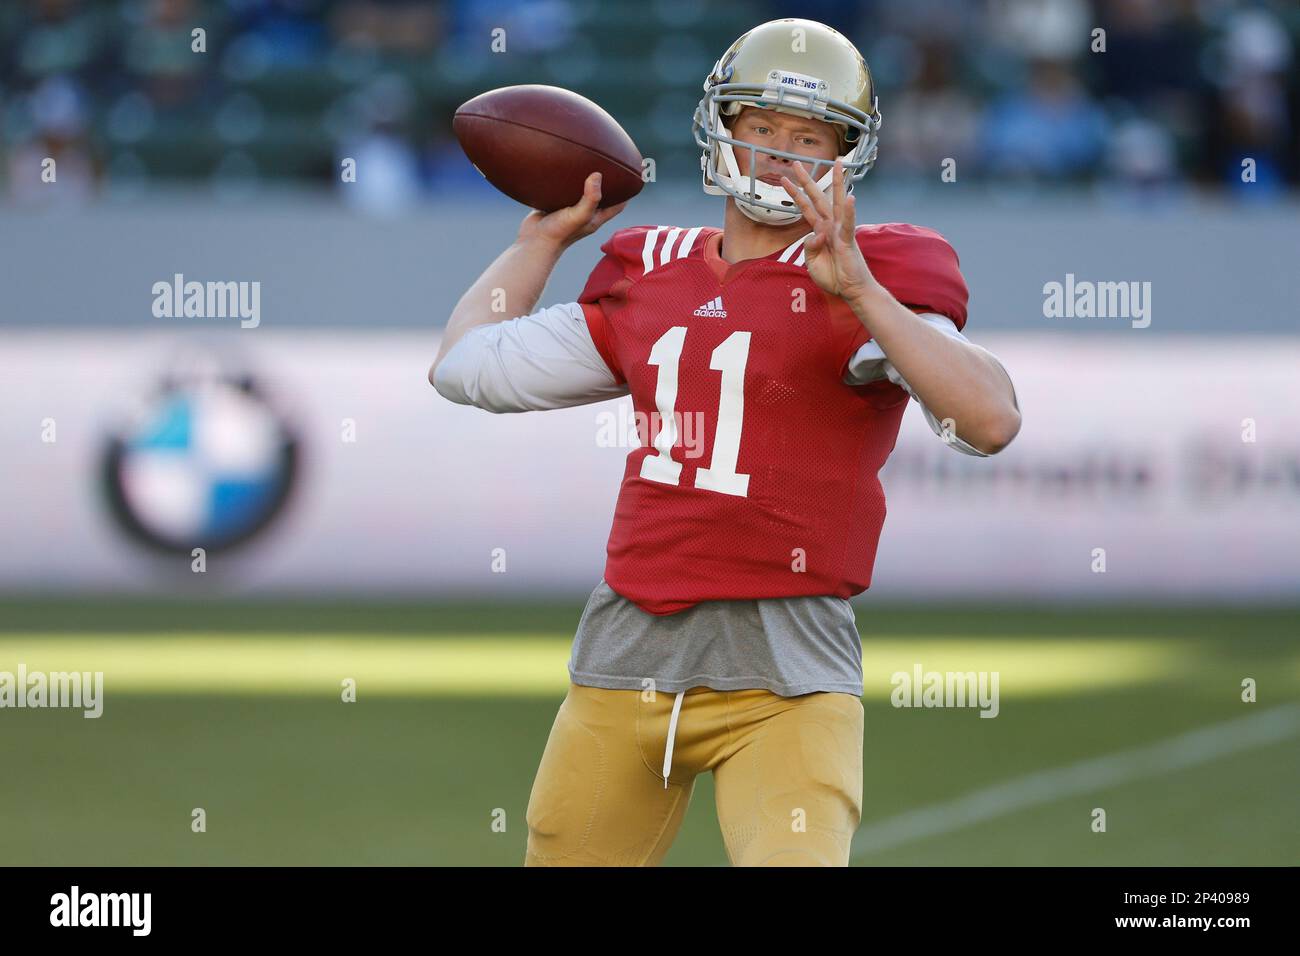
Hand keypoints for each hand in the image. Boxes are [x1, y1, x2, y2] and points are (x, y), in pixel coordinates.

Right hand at [517, 172, 627, 250]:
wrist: (533, 241)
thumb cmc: (559, 233)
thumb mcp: (579, 215)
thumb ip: (590, 198)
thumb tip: (598, 175)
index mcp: (596, 217)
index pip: (618, 204)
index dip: (627, 193)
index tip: (633, 177)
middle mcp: (584, 212)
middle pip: (601, 195)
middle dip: (607, 182)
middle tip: (612, 162)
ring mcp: (569, 208)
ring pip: (581, 190)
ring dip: (585, 178)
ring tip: (588, 159)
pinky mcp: (555, 204)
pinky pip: (563, 189)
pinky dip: (565, 180)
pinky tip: (563, 166)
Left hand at [780, 160, 877, 301]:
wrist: (851, 290)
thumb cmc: (834, 276)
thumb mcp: (812, 263)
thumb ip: (809, 247)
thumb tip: (813, 234)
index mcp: (821, 231)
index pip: (806, 208)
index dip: (795, 194)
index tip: (784, 180)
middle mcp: (831, 226)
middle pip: (818, 198)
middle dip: (807, 180)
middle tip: (796, 162)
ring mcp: (841, 231)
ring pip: (838, 202)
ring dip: (837, 183)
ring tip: (838, 164)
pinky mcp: (848, 241)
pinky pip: (849, 224)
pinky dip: (850, 212)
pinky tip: (851, 198)